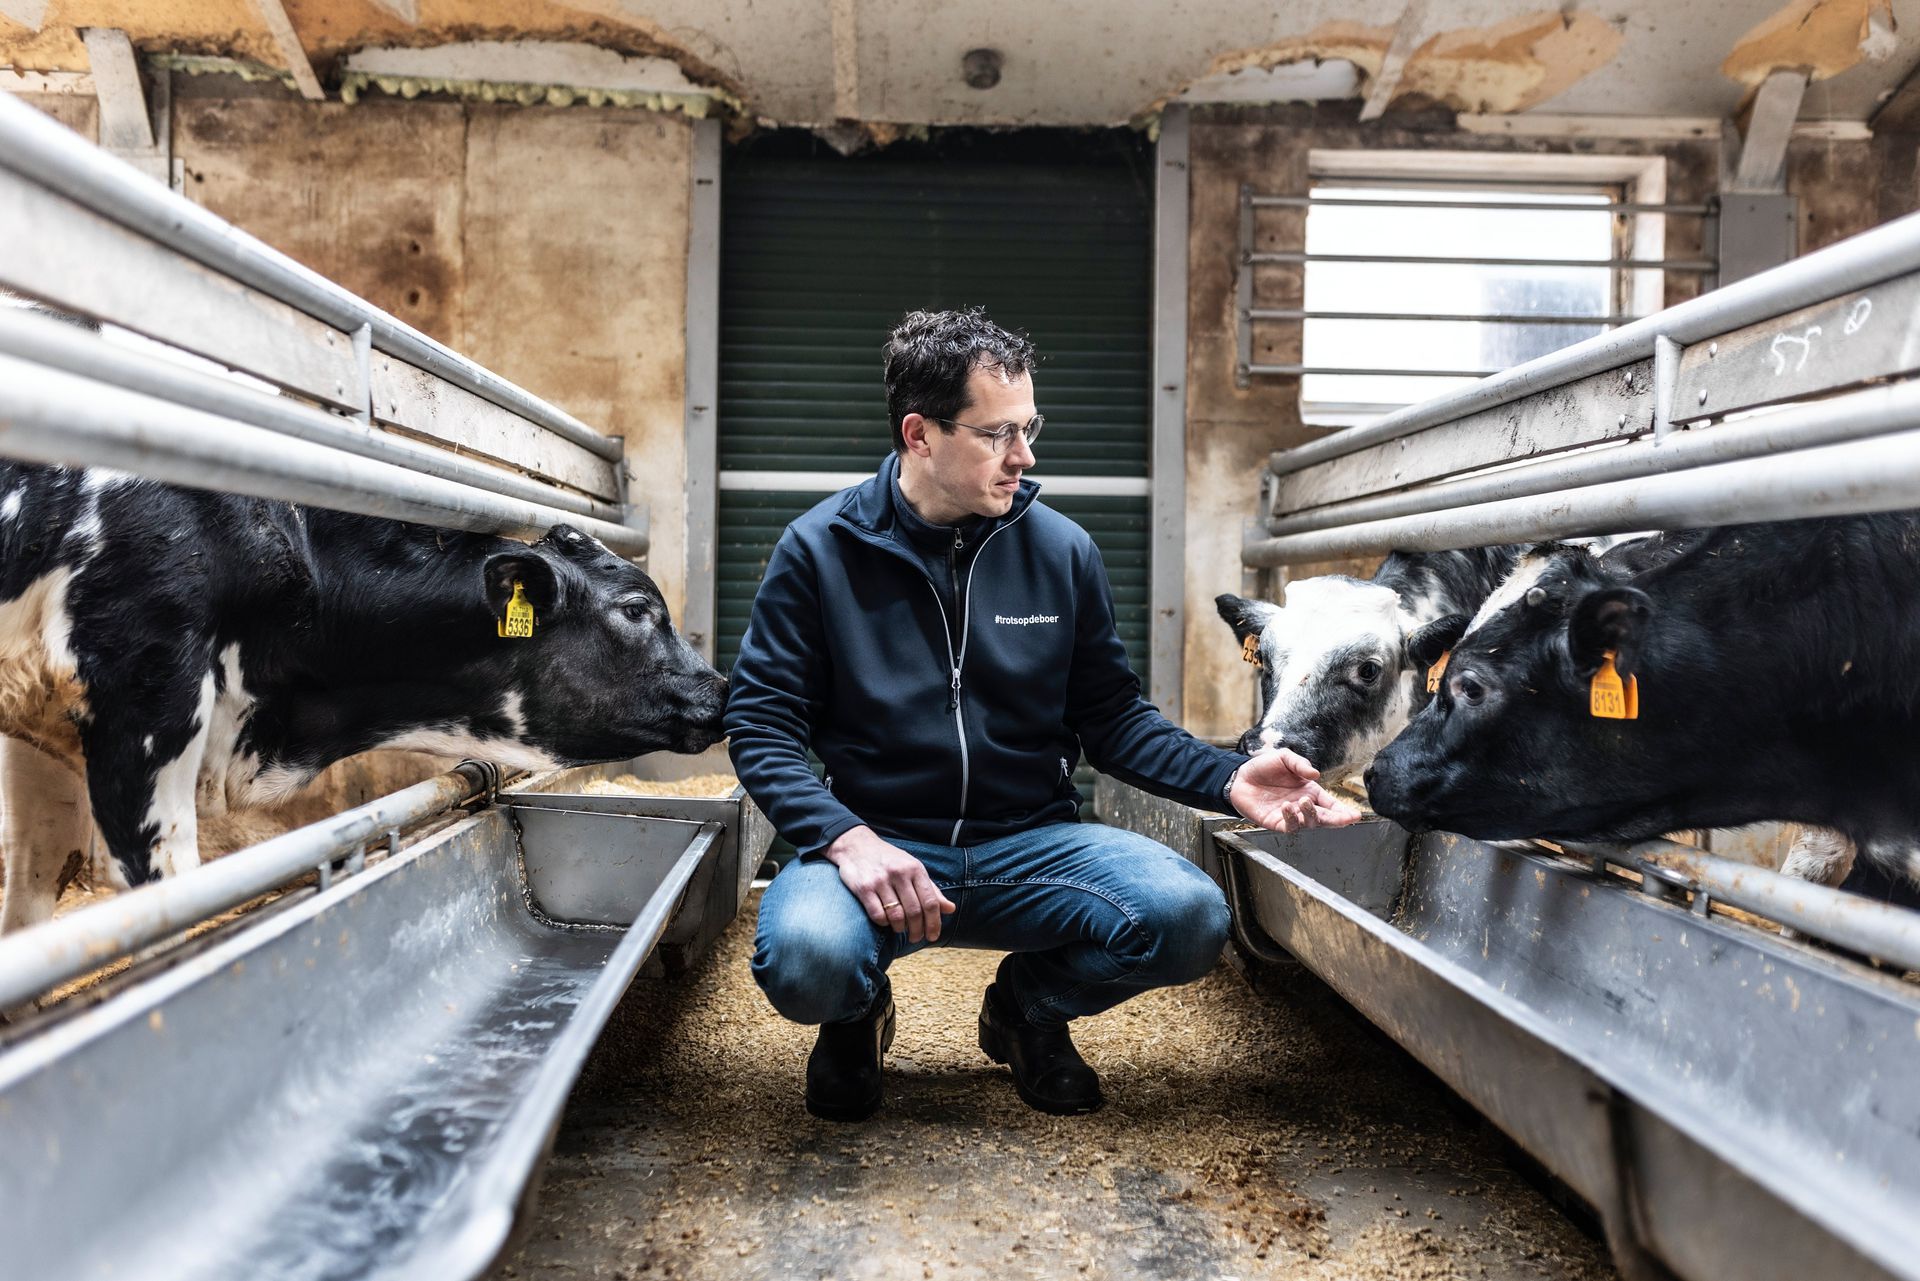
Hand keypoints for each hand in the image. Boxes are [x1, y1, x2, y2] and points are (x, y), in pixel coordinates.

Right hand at [823, 825, 956, 942]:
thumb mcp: (913, 869)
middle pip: (915, 912)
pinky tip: (886, 922)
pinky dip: (884, 923)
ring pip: (897, 916)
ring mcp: (880, 881)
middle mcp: (899, 873)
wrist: (856, 845)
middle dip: (918, 930)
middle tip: (916, 938)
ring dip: (900, 928)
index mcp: (915, 869)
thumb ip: (931, 889)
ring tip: (900, 929)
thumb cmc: (890, 860)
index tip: (933, 936)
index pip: (931, 902)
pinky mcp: (864, 888)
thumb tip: (950, 909)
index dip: (934, 923)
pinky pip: (877, 915)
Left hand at [1230, 748, 1362, 832]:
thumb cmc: (1264, 768)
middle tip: (1345, 819)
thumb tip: (1315, 774)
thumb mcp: (1284, 758)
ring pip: (1309, 823)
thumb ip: (1300, 764)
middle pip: (1325, 817)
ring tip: (1303, 802)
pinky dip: (1291, 818)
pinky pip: (1289, 826)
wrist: (1239, 777)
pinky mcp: (1276, 822)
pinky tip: (1287, 807)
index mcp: (1310, 791)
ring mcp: (1290, 816)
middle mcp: (1303, 805)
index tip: (1355, 815)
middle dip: (1336, 819)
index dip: (1343, 811)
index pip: (1330, 804)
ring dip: (1311, 815)